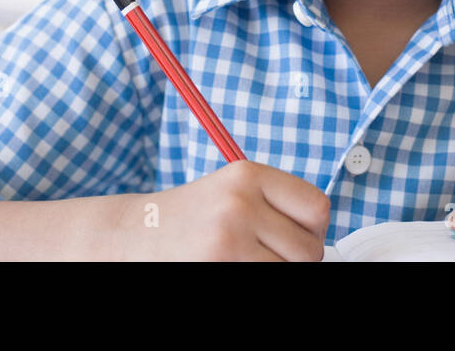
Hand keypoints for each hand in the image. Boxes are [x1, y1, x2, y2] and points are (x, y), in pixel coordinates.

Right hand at [124, 160, 329, 260]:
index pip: (317, 208)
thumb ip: (273, 204)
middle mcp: (240, 202)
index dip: (314, 230)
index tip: (299, 237)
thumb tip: (321, 237)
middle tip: (269, 255)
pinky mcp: (219, 267)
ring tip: (249, 261)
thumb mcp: (231, 192)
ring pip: (289, 270)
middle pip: (309, 249)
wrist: (132, 234)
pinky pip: (263, 280)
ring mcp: (228, 238)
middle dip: (296, 259)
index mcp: (248, 174)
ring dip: (276, 270)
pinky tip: (232, 268)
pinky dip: (255, 279)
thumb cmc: (189, 218)